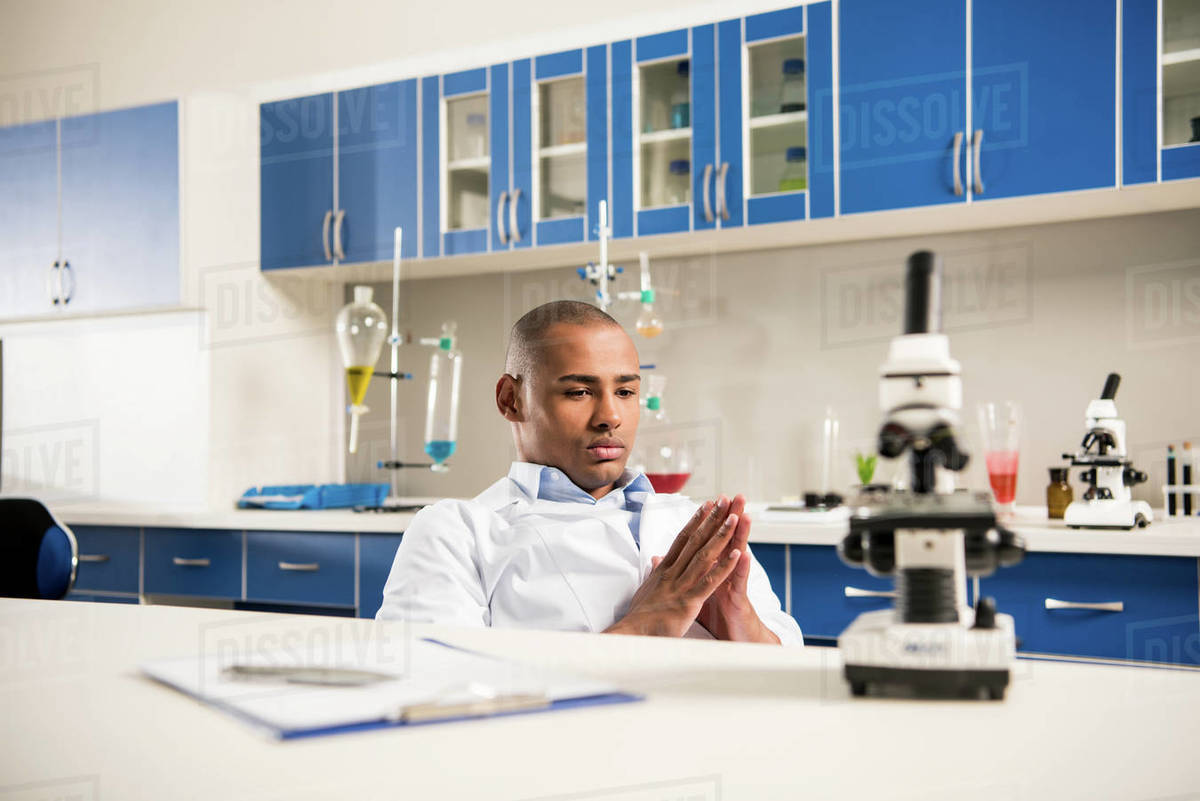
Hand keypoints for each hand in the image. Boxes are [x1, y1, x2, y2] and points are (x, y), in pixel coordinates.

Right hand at [605, 496, 742, 636]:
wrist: (631, 634)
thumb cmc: (639, 616)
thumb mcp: (646, 589)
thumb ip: (655, 573)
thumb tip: (656, 560)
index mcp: (664, 570)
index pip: (682, 539)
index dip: (696, 521)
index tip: (706, 506)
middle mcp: (673, 572)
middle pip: (695, 540)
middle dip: (711, 519)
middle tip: (724, 501)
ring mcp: (681, 585)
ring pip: (705, 555)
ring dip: (721, 536)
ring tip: (734, 518)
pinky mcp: (689, 601)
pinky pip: (710, 581)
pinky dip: (724, 567)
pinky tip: (737, 554)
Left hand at [694, 495, 778, 643]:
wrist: (736, 641)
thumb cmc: (719, 618)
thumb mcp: (696, 594)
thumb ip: (682, 575)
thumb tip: (662, 560)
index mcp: (712, 570)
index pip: (712, 541)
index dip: (711, 522)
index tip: (710, 501)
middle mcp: (726, 574)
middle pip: (728, 541)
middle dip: (730, 519)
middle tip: (735, 496)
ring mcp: (733, 586)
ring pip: (738, 556)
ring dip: (741, 535)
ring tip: (743, 515)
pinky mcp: (737, 602)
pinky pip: (739, 583)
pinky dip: (740, 568)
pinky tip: (742, 554)